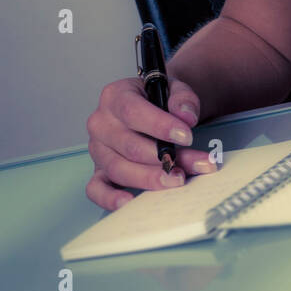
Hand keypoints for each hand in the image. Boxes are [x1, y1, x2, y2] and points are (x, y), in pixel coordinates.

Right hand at [85, 76, 217, 209]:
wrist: (149, 108)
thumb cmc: (158, 100)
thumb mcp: (174, 89)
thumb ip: (183, 99)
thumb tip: (186, 117)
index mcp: (115, 96)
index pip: (133, 112)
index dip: (160, 126)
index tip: (186, 136)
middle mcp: (101, 123)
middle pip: (130, 146)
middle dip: (165, 158)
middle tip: (194, 164)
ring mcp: (98, 149)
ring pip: (120, 169)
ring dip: (152, 178)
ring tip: (179, 179)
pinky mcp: (98, 171)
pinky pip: (97, 189)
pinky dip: (110, 198)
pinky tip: (131, 201)